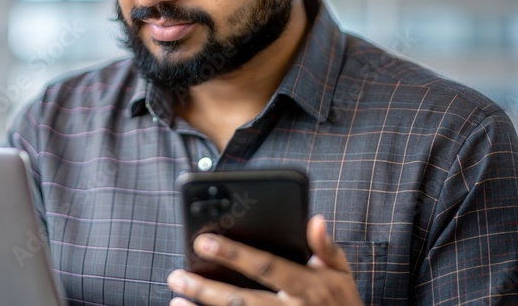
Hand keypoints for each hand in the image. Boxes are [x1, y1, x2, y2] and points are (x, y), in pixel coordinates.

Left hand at [166, 215, 361, 304]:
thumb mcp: (342, 274)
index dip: (234, 254)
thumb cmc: (342, 304)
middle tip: (176, 275)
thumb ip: (327, 247)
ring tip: (175, 300)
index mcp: (307, 287)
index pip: (265, 267)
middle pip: (241, 300)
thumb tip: (315, 220)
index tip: (203, 241)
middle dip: (206, 288)